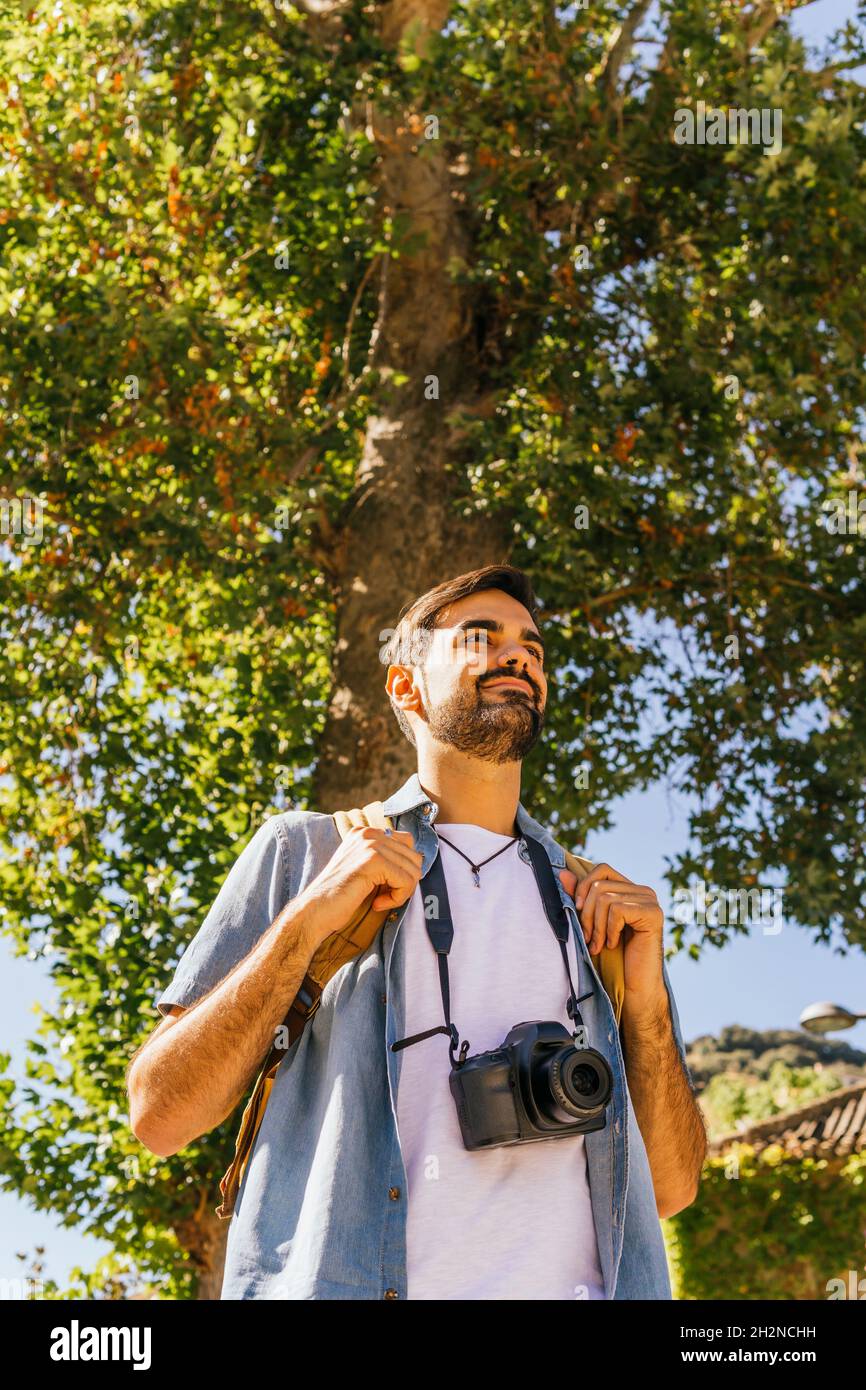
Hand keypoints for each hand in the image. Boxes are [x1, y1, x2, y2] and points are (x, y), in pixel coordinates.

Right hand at [301, 826, 422, 943]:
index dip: (403, 869)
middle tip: (385, 897)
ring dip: (402, 892)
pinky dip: (397, 898)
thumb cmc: (340, 897)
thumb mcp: (364, 869)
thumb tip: (419, 861)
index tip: (385, 886)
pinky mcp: (373, 860)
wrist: (315, 911)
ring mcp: (370, 844)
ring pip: (413, 870)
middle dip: (405, 882)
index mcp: (365, 832)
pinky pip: (406, 881)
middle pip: (414, 856)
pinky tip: (378, 904)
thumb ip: (385, 859)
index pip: (407, 843)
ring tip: (381, 901)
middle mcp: (368, 833)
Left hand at [558, 863, 665, 1005]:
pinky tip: (613, 945)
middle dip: (586, 914)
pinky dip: (609, 931)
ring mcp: (651, 901)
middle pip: (599, 885)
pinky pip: (617, 911)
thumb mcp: (592, 922)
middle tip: (587, 937)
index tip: (577, 909)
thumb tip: (563, 874)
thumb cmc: (614, 955)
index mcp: (630, 889)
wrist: (636, 985)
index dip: (584, 886)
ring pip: (605, 899)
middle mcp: (643, 891)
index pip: (602, 869)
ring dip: (597, 926)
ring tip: (599, 944)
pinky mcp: (653, 913)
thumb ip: (581, 898)